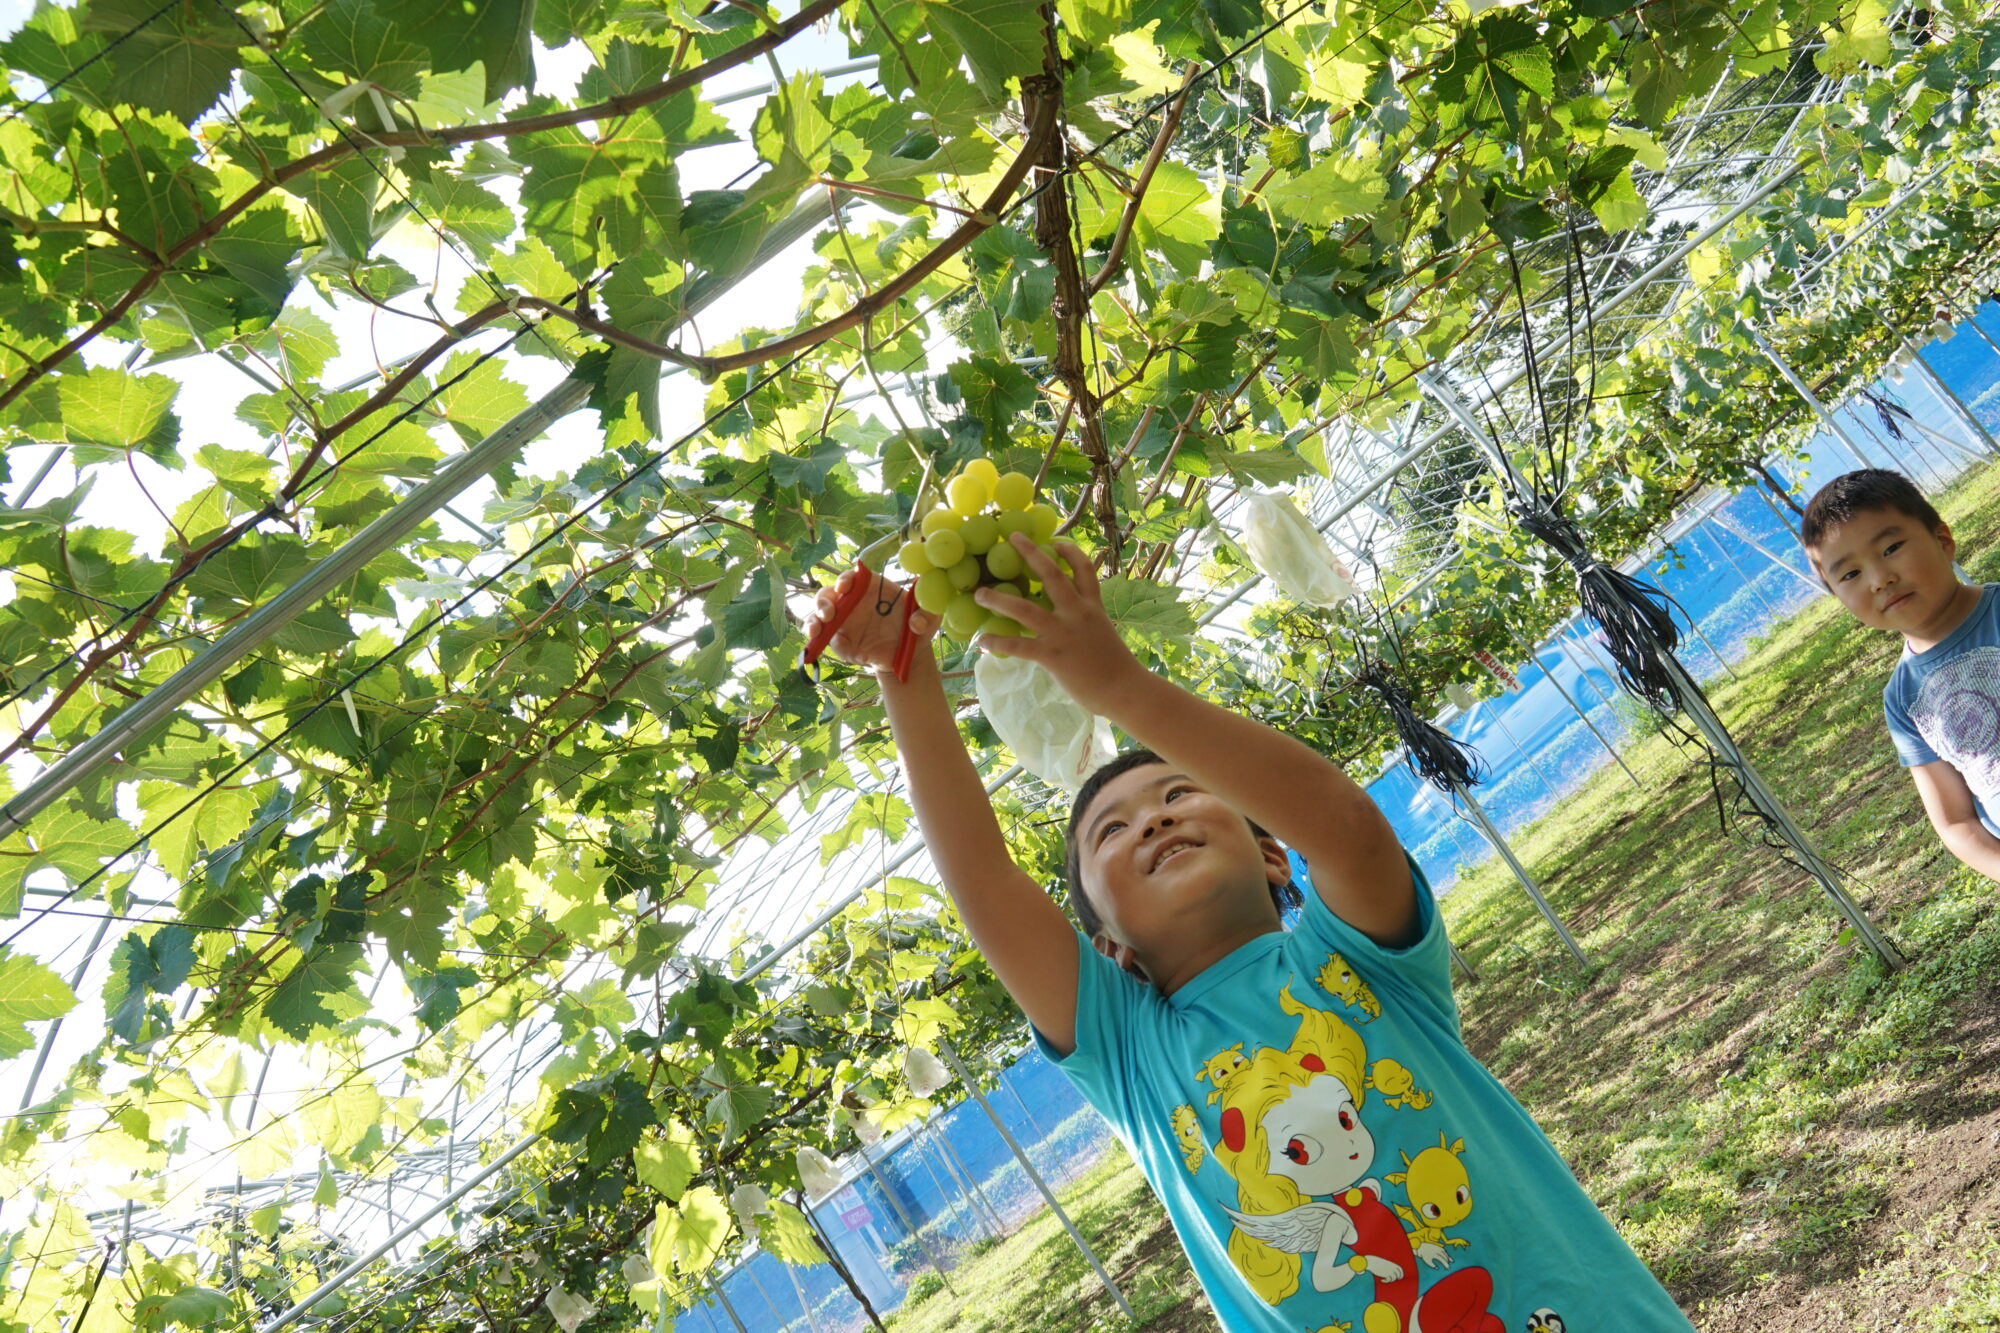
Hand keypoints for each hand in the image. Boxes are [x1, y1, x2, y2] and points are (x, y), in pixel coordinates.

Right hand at [806, 567, 937, 677]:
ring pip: (819, 618)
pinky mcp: (843, 642)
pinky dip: (834, 646)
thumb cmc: (918, 627)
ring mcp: (845, 623)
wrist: (910, 654)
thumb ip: (927, 614)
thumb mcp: (931, 618)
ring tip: (816, 631)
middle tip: (828, 614)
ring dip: (813, 622)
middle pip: (827, 596)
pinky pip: (832, 643)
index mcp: (871, 588)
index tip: (845, 587)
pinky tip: (849, 653)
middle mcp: (853, 602)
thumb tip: (916, 622)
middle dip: (822, 603)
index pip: (851, 578)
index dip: (845, 580)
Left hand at [974, 535, 1140, 714]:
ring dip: (999, 600)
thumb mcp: (1103, 634)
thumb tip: (1067, 624)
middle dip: (1031, 553)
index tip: (1054, 542)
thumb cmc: (1116, 667)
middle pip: (1052, 575)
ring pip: (1025, 608)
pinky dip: (998, 641)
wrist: (1124, 689)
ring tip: (979, 594)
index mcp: (1093, 607)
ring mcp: (1063, 633)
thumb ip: (1084, 623)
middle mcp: (1077, 613)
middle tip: (1012, 538)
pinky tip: (982, 640)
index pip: (1084, 570)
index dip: (1069, 552)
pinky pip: (1018, 645)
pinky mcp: (1052, 655)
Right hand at [1364, 1255, 1404, 1281]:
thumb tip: (1392, 1273)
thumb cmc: (1377, 1263)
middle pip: (1399, 1275)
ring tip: (1385, 1279)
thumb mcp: (1385, 1264)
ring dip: (1390, 1280)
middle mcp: (1393, 1267)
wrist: (1372, 1262)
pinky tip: (1381, 1280)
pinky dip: (1386, 1281)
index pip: (1401, 1270)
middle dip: (1396, 1279)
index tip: (1397, 1277)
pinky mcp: (1386, 1274)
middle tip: (1391, 1279)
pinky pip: (1388, 1280)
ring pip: (1394, 1278)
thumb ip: (1389, 1267)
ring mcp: (1390, 1271)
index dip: (1400, 1274)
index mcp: (1393, 1264)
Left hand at [1415, 1241, 1450, 1268]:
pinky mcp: (1438, 1246)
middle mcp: (1438, 1250)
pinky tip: (1448, 1256)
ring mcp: (1438, 1248)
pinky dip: (1446, 1253)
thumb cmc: (1424, 1255)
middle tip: (1448, 1267)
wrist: (1421, 1246)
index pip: (1442, 1260)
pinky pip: (1444, 1250)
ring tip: (1451, 1261)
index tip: (1448, 1268)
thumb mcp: (1427, 1261)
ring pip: (1445, 1253)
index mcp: (1435, 1254)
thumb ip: (1432, 1265)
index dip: (1446, 1264)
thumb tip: (1437, 1268)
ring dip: (1448, 1257)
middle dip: (1447, 1262)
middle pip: (1445, 1257)